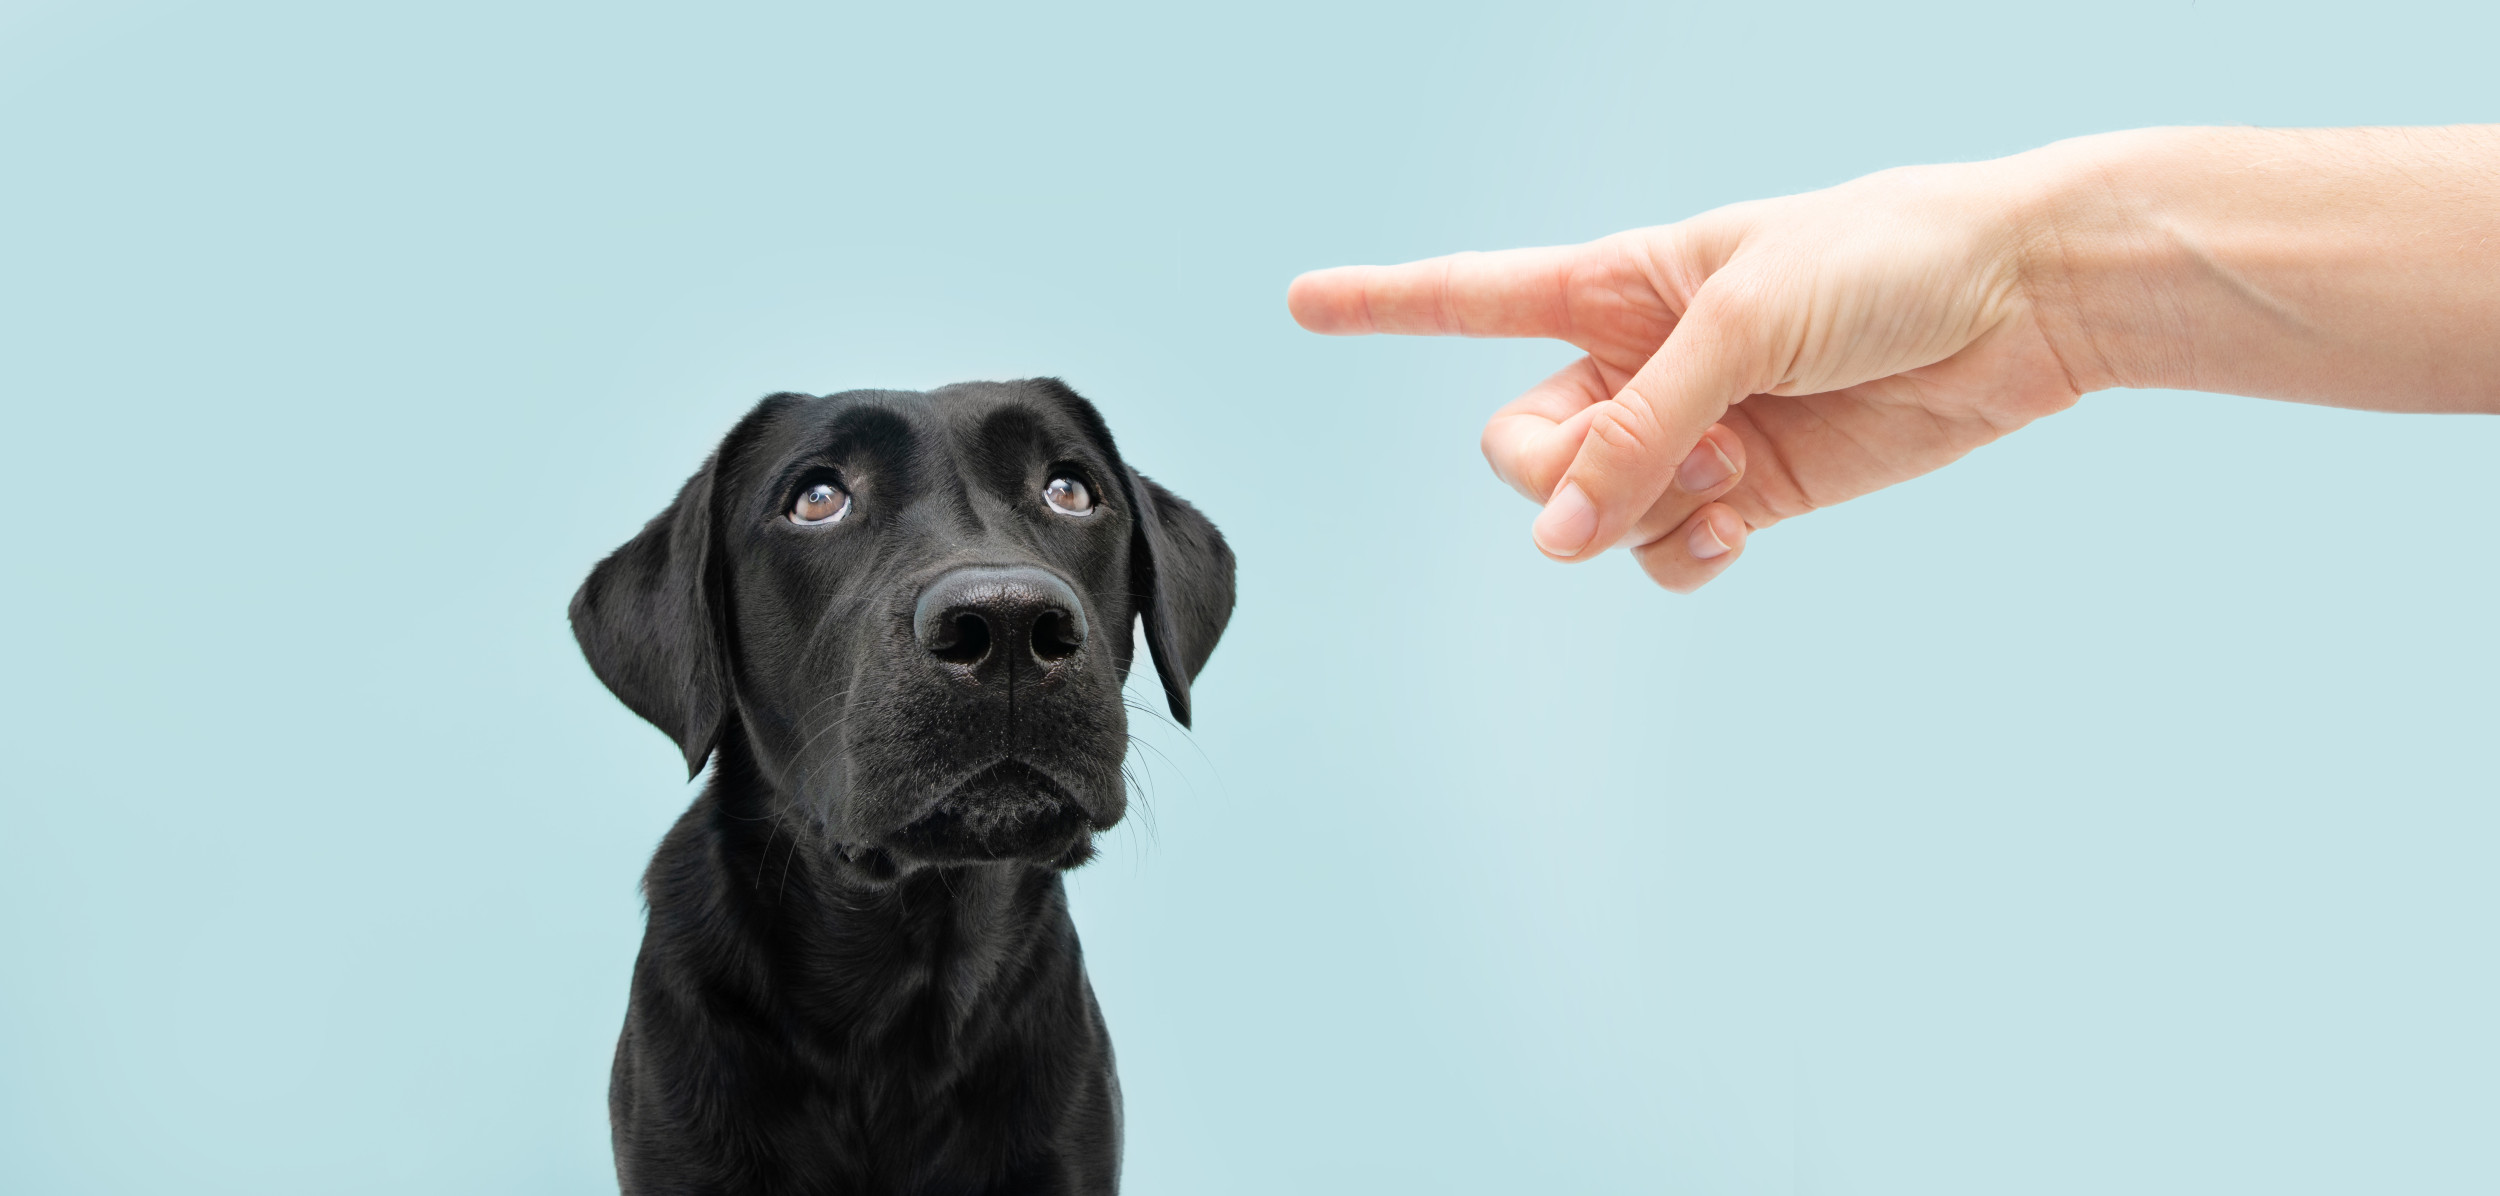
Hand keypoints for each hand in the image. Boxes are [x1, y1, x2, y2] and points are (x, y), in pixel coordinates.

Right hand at [1288, 157, 2084, 590]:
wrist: (2021, 302)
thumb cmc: (1882, 261)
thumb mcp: (1741, 324)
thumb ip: (1637, 430)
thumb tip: (1551, 537)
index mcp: (1616, 284)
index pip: (1472, 295)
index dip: (1383, 301)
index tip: (1300, 299)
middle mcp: (1635, 363)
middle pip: (1521, 450)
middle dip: (1563, 475)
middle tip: (1652, 459)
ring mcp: (1689, 434)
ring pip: (1592, 515)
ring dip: (1641, 513)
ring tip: (1735, 472)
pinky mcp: (1751, 490)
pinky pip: (1664, 551)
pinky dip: (1686, 550)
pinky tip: (1742, 520)